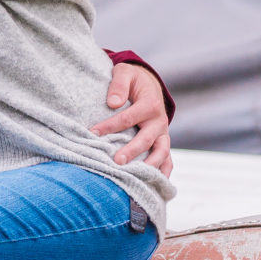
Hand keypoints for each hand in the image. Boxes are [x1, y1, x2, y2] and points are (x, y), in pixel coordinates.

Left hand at [91, 61, 173, 175]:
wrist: (149, 84)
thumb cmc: (132, 79)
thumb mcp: (124, 73)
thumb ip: (119, 85)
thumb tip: (112, 103)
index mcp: (150, 104)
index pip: (128, 118)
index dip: (110, 126)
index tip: (92, 133)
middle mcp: (159, 121)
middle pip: (146, 139)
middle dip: (132, 150)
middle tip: (117, 161)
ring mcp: (163, 134)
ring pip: (161, 153)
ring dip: (150, 166)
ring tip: (136, 177)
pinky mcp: (163, 142)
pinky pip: (168, 160)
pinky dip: (164, 173)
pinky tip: (155, 186)